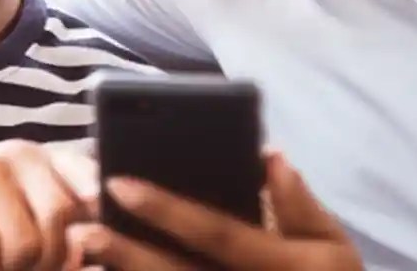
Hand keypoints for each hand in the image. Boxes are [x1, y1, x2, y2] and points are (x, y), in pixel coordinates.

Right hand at [0, 139, 96, 270]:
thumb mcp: (30, 208)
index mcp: (51, 157)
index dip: (98, 221)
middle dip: (52, 260)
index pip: (93, 183)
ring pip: (23, 244)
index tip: (89, 251)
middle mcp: (22, 154)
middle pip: (60, 220)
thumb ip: (66, 225)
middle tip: (35, 270)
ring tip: (6, 268)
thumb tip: (93, 260)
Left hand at [66, 153, 361, 269]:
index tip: (120, 182)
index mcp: (283, 266)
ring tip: (85, 245)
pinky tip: (104, 269)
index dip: (167, 209)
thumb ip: (301, 206)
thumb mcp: (333, 247)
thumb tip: (270, 156)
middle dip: (126, 252)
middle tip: (83, 226)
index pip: (218, 233)